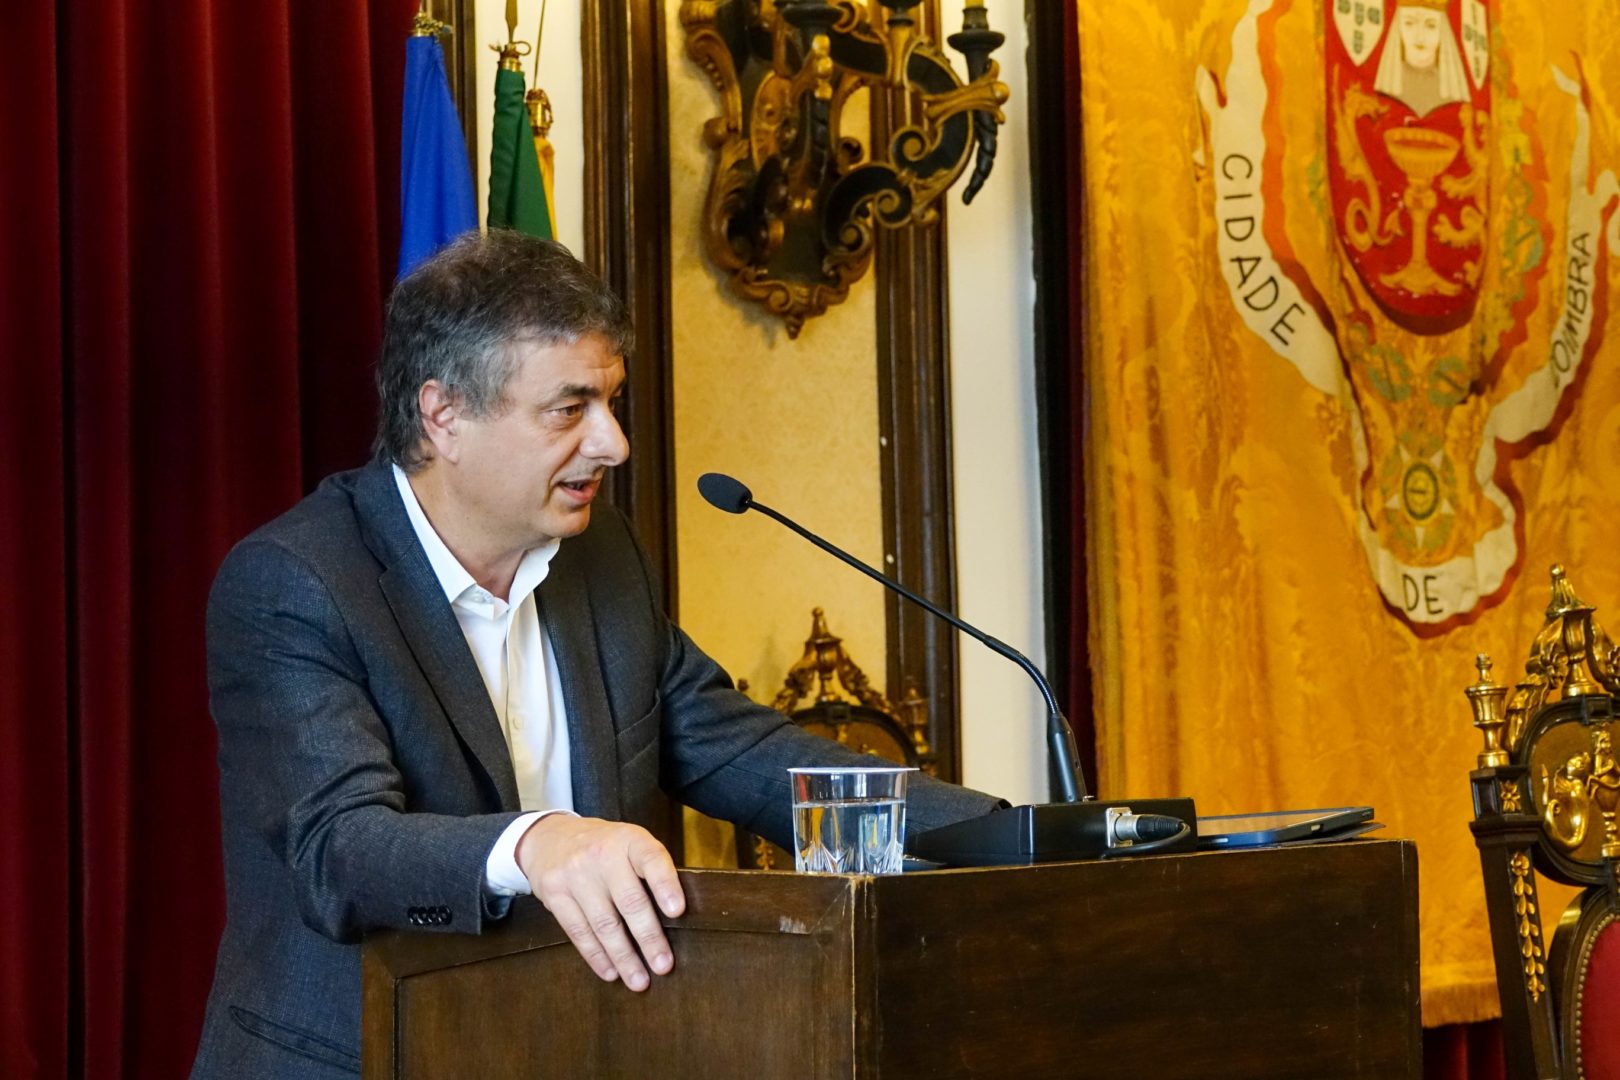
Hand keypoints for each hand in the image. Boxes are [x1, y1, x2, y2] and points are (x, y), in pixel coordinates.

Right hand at [515, 814, 685, 990]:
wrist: (550, 836)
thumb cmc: (604, 847)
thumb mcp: (629, 844)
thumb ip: (650, 870)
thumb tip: (677, 916)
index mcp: (629, 840)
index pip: (651, 859)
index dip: (665, 885)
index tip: (677, 911)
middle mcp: (602, 854)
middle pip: (629, 901)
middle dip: (648, 938)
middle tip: (663, 966)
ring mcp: (575, 874)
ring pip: (604, 923)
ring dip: (624, 957)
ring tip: (639, 980)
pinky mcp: (554, 893)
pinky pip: (578, 931)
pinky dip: (596, 956)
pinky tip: (611, 972)